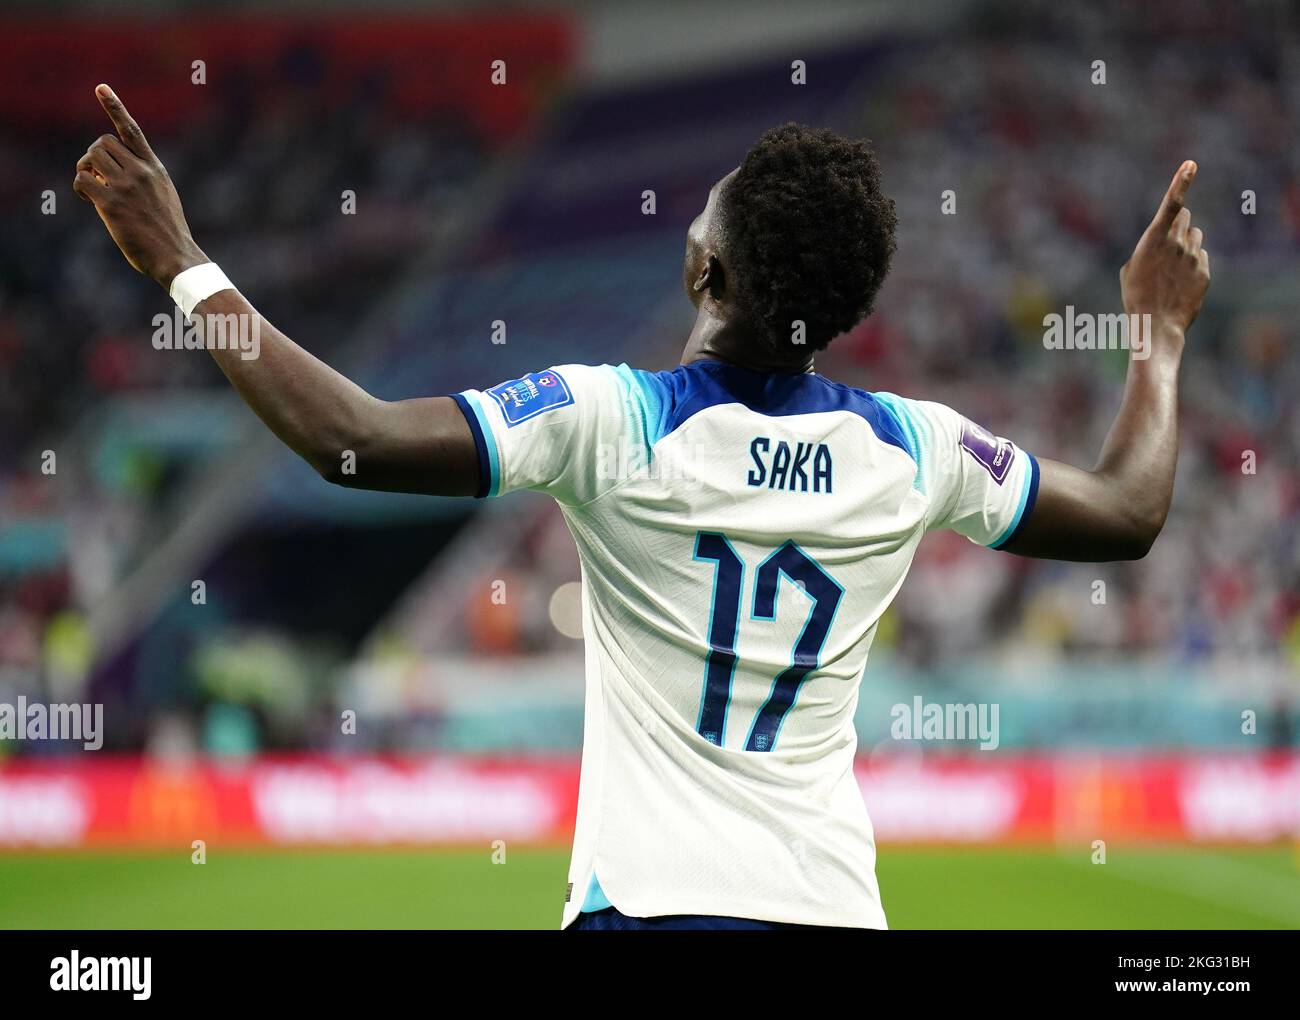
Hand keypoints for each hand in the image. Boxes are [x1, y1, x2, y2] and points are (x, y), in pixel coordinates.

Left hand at [72, 84, 205, 287]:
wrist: (177, 257)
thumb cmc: (167, 233)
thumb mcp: (163, 197)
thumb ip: (140, 180)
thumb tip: (104, 173)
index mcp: (155, 169)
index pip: (132, 131)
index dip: (114, 107)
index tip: (100, 87)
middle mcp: (142, 172)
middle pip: (102, 142)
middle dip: (93, 155)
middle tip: (97, 174)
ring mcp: (127, 187)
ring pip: (91, 156)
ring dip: (85, 168)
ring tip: (92, 186)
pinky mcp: (112, 203)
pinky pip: (83, 180)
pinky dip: (80, 187)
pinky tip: (88, 199)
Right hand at [1119, 161, 1210, 337]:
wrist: (1156, 325)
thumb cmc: (1135, 297)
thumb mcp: (1131, 269)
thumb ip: (1149, 247)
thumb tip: (1165, 243)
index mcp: (1154, 239)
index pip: (1172, 203)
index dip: (1181, 181)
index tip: (1191, 164)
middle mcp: (1177, 243)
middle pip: (1185, 217)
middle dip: (1177, 223)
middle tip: (1166, 242)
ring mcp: (1193, 257)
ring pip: (1194, 236)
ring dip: (1185, 243)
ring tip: (1170, 268)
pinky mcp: (1204, 271)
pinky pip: (1200, 257)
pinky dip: (1191, 264)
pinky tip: (1179, 283)